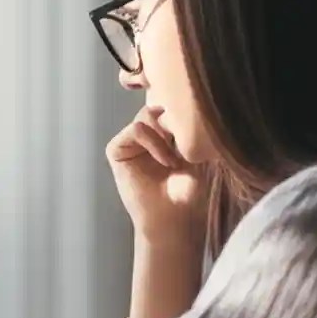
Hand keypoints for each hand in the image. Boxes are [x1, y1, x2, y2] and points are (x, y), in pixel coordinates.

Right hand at [106, 106, 207, 245]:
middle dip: (175, 122)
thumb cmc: (190, 190)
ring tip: (176, 160)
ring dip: (165, 135)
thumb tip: (185, 100)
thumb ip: (189, 126)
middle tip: (186, 147)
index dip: (184, 112)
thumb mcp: (198, 152)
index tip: (198, 133)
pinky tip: (165, 162)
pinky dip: (153, 142)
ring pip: (147, 114)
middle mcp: (147, 132)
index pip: (171, 103)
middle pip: (159, 105)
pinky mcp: (117, 150)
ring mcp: (130, 140)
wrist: (175, 217)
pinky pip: (135, 130)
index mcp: (165, 130)